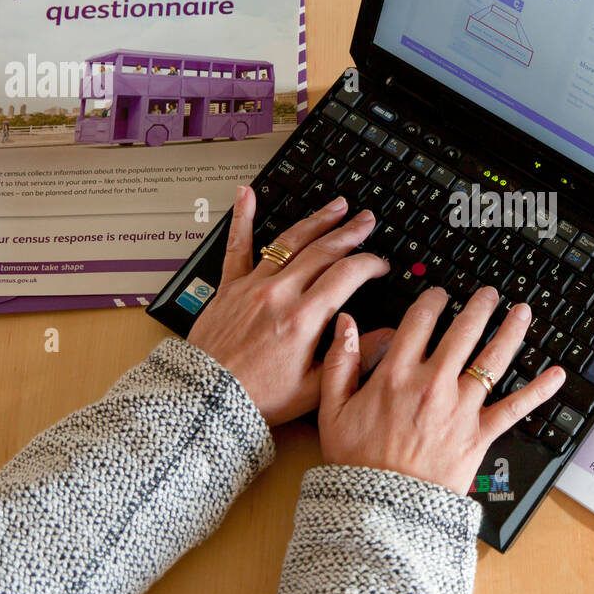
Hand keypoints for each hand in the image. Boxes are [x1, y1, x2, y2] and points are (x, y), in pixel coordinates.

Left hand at [188, 187, 395, 426]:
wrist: (206, 399)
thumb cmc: (258, 397)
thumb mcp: (314, 386)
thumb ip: (353, 356)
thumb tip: (387, 336)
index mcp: (303, 318)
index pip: (346, 275)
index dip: (369, 263)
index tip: (381, 264)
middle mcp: (279, 294)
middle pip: (322, 251)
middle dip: (350, 232)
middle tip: (366, 219)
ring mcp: (252, 286)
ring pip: (289, 242)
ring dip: (316, 221)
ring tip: (335, 207)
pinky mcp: (229, 288)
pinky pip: (238, 247)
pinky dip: (243, 218)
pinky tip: (246, 194)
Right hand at [318, 284, 566, 494]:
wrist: (382, 509)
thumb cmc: (358, 463)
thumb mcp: (332, 410)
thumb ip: (339, 363)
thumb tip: (344, 324)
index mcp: (396, 375)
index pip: (419, 322)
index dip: (432, 301)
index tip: (439, 294)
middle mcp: (432, 384)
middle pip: (462, 332)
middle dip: (478, 307)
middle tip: (489, 294)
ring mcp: (460, 408)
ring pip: (492, 359)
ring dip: (510, 331)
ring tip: (522, 312)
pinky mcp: (480, 434)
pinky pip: (515, 407)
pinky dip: (539, 390)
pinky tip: (557, 375)